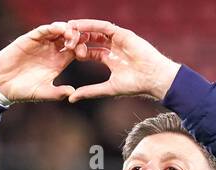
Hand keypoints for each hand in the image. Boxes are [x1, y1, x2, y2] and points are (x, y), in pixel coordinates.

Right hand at [0, 21, 82, 102]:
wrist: (2, 86)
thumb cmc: (23, 91)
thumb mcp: (43, 93)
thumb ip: (57, 93)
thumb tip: (72, 93)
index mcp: (58, 62)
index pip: (75, 51)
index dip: (81, 49)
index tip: (84, 54)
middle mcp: (51, 51)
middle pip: (69, 38)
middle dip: (76, 36)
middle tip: (80, 40)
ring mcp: (41, 43)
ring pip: (57, 31)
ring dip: (66, 30)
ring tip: (70, 35)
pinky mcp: (29, 39)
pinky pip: (42, 30)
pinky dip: (51, 28)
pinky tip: (58, 29)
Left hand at [64, 20, 179, 102]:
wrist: (153, 78)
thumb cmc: (135, 85)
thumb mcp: (107, 89)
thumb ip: (90, 91)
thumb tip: (71, 99)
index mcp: (109, 59)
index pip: (90, 52)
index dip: (77, 52)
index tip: (64, 53)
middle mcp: (113, 47)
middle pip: (91, 39)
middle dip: (77, 39)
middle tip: (62, 39)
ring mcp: (118, 39)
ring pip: (96, 31)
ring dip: (82, 29)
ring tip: (67, 28)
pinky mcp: (123, 34)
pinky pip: (104, 27)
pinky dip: (91, 25)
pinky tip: (79, 25)